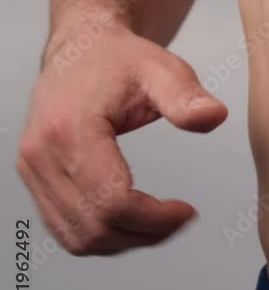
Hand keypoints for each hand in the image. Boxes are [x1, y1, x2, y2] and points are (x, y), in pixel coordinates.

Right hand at [17, 22, 227, 255]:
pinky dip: (104, 236)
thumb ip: (186, 96)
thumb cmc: (118, 59)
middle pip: (96, 226)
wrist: (81, 49)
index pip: (111, 201)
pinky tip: (135, 220)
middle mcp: (42, 154)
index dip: (155, 218)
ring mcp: (33, 170)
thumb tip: (214, 116)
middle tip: (180, 218)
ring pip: (79, 237)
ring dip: (126, 240)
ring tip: (162, 221)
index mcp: (69, 130)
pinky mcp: (36, 179)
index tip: (188, 211)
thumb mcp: (161, 70)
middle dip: (146, 232)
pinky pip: (67, 229)